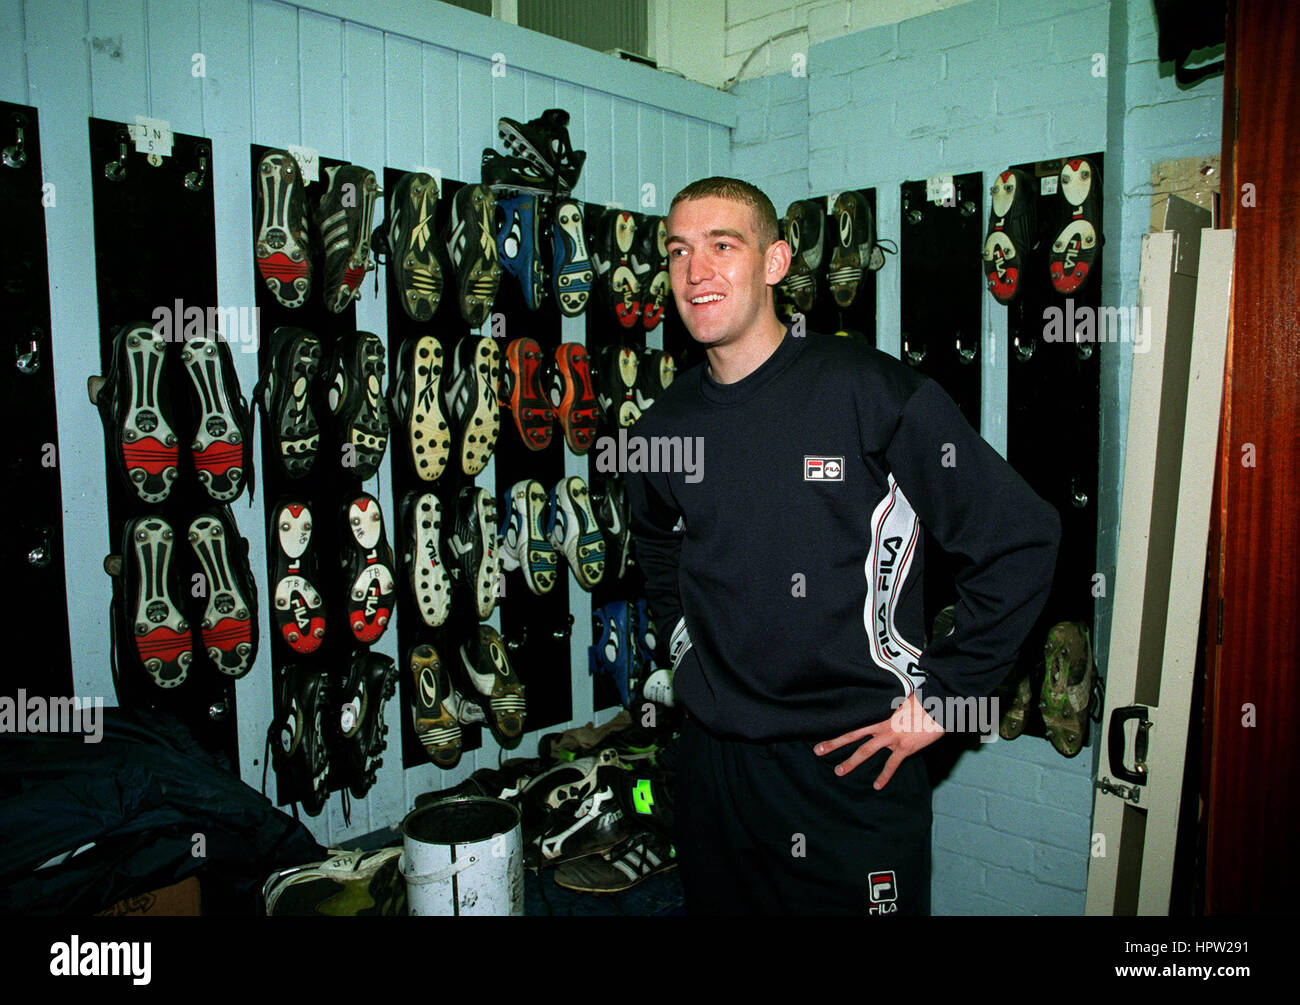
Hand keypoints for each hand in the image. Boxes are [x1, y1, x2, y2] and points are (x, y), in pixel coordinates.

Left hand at [813, 692, 945, 789]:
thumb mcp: (900, 699)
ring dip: (851, 762)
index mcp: (879, 713)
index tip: (824, 729)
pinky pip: (892, 764)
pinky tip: (877, 786)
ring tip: (838, 772)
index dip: (840, 725)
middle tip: (818, 750)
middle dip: (834, 744)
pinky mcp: (905, 747)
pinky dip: (884, 776)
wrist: (939, 704)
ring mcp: (892, 737)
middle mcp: (881, 726)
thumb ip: (888, 709)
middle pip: (853, 735)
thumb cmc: (921, 699)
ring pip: (866, 751)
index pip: (855, 720)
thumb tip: (881, 711)